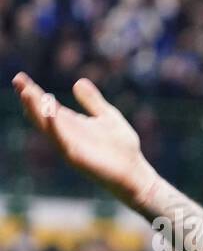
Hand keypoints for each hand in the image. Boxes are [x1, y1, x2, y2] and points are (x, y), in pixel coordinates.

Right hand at [12, 73, 157, 207]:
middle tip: (18, 80)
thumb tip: (78, 82)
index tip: (21, 77)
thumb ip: (93, 101)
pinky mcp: (77, 158)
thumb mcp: (108, 117)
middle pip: (42, 114)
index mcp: (72, 123)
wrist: (136, 173)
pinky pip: (62, 141)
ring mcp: (69, 146)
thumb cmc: (123, 148)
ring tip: (27, 92)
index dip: (34, 92)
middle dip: (29, 98)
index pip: (48, 105)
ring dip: (36, 110)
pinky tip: (50, 113)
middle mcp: (66, 134)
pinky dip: (55, 127)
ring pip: (47, 127)